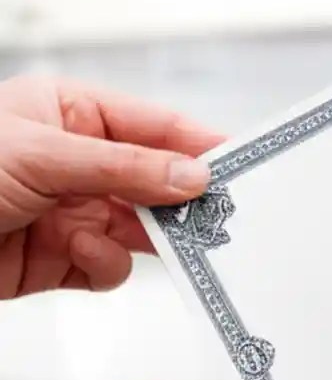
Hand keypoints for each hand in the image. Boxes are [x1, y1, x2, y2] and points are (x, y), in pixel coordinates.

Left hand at [0, 74, 221, 297]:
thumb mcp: (41, 155)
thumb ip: (123, 166)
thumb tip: (192, 174)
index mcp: (68, 114)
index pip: (152, 125)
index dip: (198, 142)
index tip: (242, 160)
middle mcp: (75, 162)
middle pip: (156, 179)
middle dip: (184, 198)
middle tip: (221, 212)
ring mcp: (70, 211)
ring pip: (141, 227)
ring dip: (153, 236)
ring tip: (171, 241)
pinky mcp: (61, 258)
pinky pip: (110, 264)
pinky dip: (105, 263)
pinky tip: (80, 250)